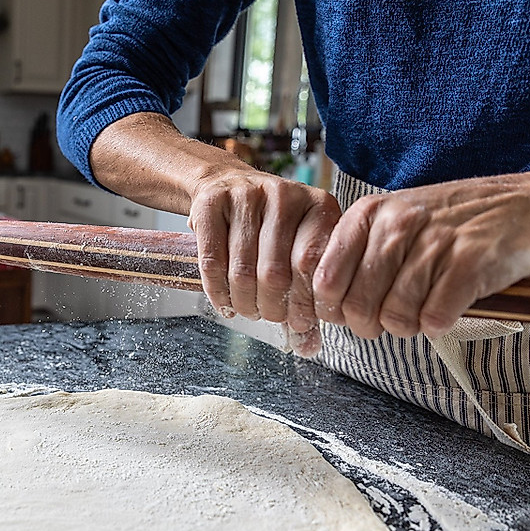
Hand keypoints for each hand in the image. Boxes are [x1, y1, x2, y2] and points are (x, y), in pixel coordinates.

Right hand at [186, 168, 341, 350]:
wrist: (227, 183)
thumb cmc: (270, 228)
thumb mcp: (299, 248)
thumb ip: (308, 294)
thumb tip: (308, 347)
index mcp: (318, 206)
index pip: (312, 266)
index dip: (305, 303)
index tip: (300, 323)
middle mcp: (285, 195)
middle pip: (275, 273)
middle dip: (272, 308)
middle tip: (270, 317)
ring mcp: (246, 195)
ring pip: (242, 271)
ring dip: (243, 303)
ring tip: (248, 309)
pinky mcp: (212, 203)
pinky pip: (211, 262)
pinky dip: (216, 292)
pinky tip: (225, 301)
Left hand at [311, 174, 529, 340]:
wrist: (524, 206)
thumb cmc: (450, 224)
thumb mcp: (393, 224)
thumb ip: (356, 258)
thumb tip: (328, 308)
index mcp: (369, 214)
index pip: (326, 280)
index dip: (336, 309)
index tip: (351, 312)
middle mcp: (397, 224)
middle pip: (358, 306)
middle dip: (372, 325)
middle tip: (392, 318)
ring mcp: (435, 242)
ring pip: (396, 317)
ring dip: (409, 325)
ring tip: (423, 309)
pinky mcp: (471, 263)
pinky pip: (434, 318)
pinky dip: (439, 323)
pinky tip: (448, 307)